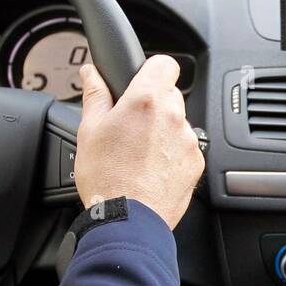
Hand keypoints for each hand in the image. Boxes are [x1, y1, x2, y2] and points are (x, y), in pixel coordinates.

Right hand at [74, 55, 203, 229]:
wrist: (128, 222)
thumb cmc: (107, 179)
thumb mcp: (90, 131)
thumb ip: (95, 95)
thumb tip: (92, 74)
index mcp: (146, 100)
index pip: (164, 63)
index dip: (152, 70)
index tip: (141, 81)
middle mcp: (173, 116)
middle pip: (170, 95)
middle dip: (152, 105)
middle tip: (130, 127)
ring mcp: (188, 142)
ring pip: (178, 124)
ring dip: (162, 132)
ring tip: (138, 154)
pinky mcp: (196, 164)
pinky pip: (185, 149)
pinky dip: (171, 154)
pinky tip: (150, 169)